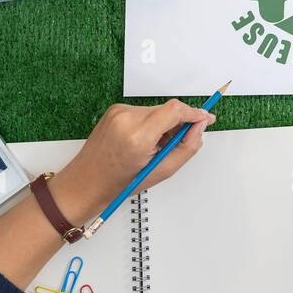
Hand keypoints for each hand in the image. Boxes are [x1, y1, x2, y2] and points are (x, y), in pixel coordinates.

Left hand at [53, 100, 214, 218]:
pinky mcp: (115, 110)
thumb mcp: (161, 171)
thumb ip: (187, 147)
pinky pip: (143, 112)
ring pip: (156, 110)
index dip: (194, 113)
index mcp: (137, 136)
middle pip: (167, 109)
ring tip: (155, 147)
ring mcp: (118, 112)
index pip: (175, 110)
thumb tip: (199, 128)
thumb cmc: (118, 183)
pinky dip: (150, 124)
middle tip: (178, 142)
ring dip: (163, 124)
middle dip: (179, 123)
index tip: (205, 118)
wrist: (87, 182)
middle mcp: (126, 118)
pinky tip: (143, 141)